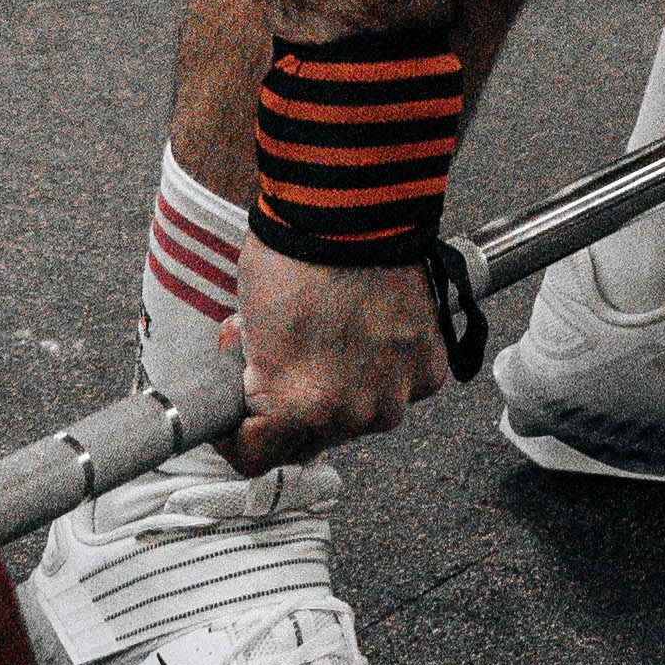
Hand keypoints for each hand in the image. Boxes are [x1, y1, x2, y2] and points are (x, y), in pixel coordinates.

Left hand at [229, 242, 455, 465]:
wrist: (352, 206)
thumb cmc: (292, 253)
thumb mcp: (246, 327)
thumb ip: (252, 375)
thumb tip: (254, 383)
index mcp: (299, 410)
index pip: (254, 458)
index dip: (236, 434)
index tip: (234, 413)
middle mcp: (355, 415)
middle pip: (310, 440)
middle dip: (290, 410)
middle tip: (282, 363)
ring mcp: (398, 391)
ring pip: (360, 415)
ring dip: (344, 390)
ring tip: (332, 337)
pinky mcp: (429, 366)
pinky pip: (402, 385)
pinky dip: (387, 366)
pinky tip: (370, 330)